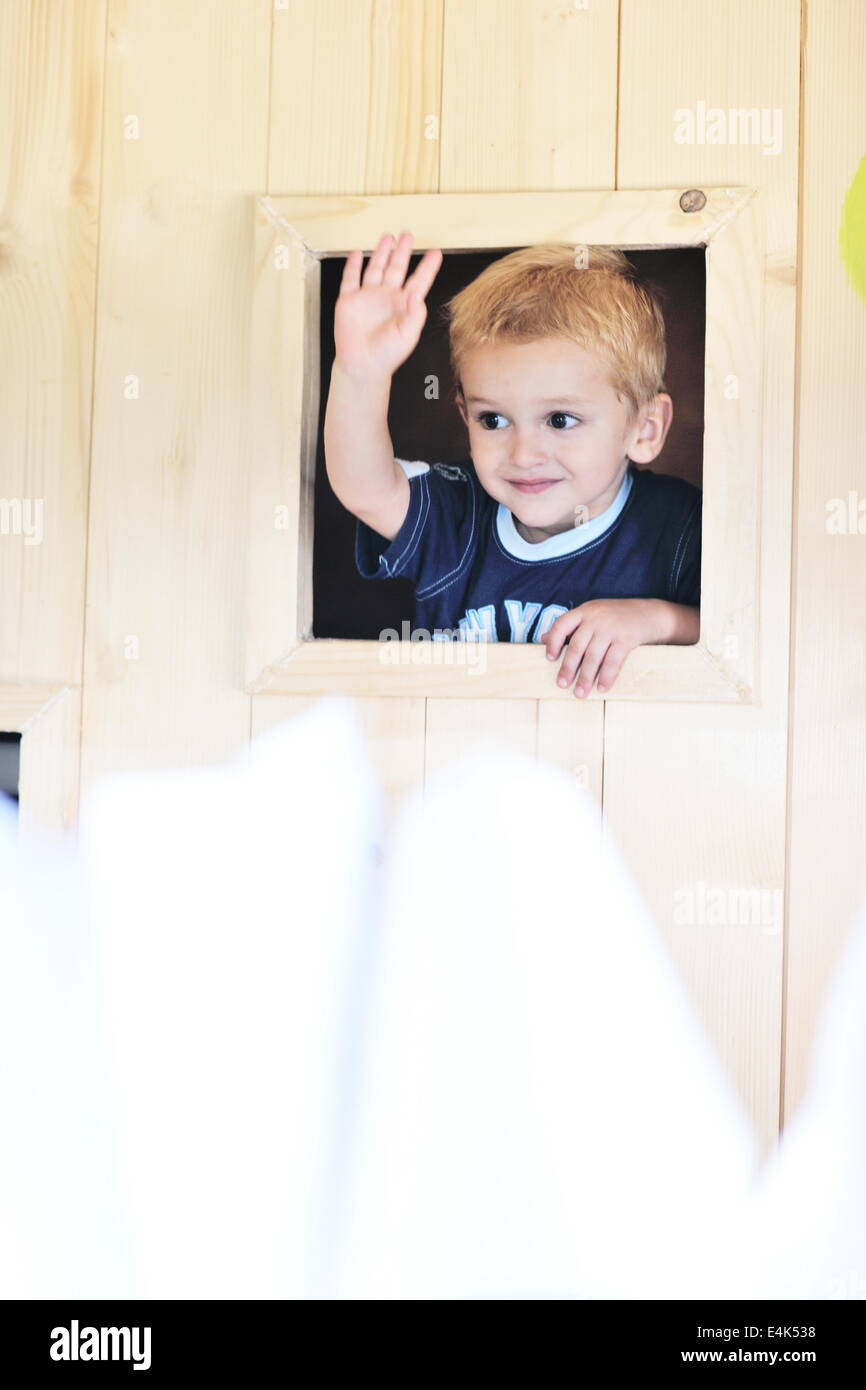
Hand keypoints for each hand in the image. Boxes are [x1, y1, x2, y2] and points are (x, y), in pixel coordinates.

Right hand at [334, 231, 442, 378]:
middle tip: (407, 235)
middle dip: (402, 251)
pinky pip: (350, 279)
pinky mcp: (349, 301)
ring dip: (381, 253)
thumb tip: (415, 292)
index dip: (428, 267)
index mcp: (404, 305)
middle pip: (397, 268)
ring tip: (387, 237)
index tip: (436, 253)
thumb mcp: (408, 335)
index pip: (419, 281)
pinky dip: (352, 265)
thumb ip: (414, 313)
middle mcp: (387, 298)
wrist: (362, 366)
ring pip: (375, 268)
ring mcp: (368, 297)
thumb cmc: (387, 355)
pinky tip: (356, 254)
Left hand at [541, 598, 674, 696]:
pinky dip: (606, 676)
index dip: (553, 642)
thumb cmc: (617, 616)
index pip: (562, 625)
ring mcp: (611, 628)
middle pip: (576, 646)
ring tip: (580, 693)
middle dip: (568, 668)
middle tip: (562, 685)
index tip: (550, 659)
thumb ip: (571, 626)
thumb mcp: (593, 615)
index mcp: (585, 611)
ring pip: (593, 656)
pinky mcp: (626, 638)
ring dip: (586, 677)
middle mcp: (596, 618)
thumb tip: (543, 638)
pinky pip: (613, 661)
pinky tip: (602, 687)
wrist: (650, 614)